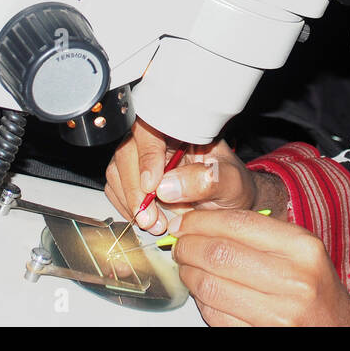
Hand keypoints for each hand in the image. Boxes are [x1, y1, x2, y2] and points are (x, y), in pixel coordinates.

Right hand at [104, 119, 256, 234]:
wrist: (230, 204)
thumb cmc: (233, 187)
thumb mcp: (231, 183)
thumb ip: (207, 181)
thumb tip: (168, 186)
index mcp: (182, 129)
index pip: (152, 129)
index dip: (147, 156)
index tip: (152, 186)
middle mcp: (159, 139)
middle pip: (128, 150)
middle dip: (135, 188)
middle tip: (149, 216)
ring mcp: (144, 158)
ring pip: (118, 170)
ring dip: (130, 200)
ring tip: (154, 222)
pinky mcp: (134, 178)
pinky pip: (116, 188)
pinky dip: (127, 207)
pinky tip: (147, 219)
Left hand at [168, 209, 349, 326]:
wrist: (337, 332)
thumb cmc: (316, 290)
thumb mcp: (303, 252)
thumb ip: (261, 234)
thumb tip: (203, 223)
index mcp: (303, 248)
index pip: (239, 223)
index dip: (203, 221)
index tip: (187, 223)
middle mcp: (294, 280)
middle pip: (219, 253)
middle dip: (188, 246)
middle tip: (180, 245)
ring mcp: (279, 314)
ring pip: (211, 286)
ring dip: (189, 274)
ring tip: (187, 268)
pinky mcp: (260, 335)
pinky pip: (215, 316)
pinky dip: (201, 302)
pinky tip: (203, 293)